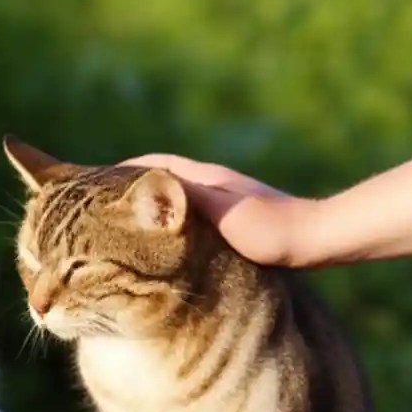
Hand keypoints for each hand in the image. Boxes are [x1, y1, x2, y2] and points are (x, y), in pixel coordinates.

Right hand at [119, 154, 321, 266]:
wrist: (317, 242)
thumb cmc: (271, 229)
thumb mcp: (222, 211)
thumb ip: (185, 197)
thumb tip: (144, 187)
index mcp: (205, 178)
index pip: (153, 164)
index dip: (123, 170)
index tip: (95, 183)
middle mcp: (212, 186)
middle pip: (162, 181)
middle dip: (131, 189)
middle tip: (101, 207)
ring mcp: (224, 205)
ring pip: (175, 201)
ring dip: (151, 208)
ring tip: (124, 228)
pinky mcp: (234, 225)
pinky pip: (189, 220)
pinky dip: (170, 226)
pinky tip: (166, 246)